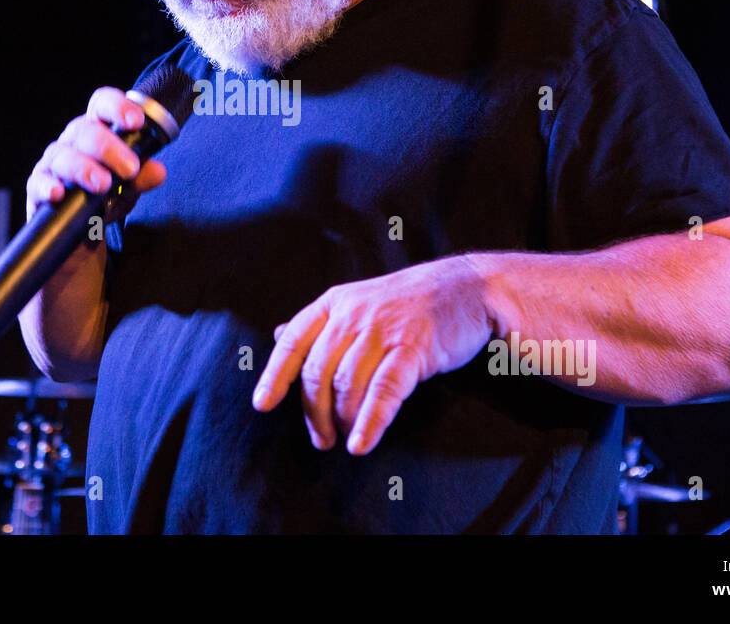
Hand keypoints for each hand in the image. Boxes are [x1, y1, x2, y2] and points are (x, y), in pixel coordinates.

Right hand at [25, 86, 167, 223]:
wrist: (82, 228)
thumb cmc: (107, 194)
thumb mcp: (129, 186)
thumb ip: (142, 176)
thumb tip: (157, 171)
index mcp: (98, 129)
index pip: (102, 105)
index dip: (118, 107)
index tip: (136, 122)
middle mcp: (73, 140)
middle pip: (86, 131)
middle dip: (110, 148)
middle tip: (130, 169)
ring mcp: (53, 162)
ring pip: (64, 156)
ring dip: (85, 169)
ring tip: (104, 185)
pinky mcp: (38, 187)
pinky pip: (39, 183)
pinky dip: (47, 187)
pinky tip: (58, 193)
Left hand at [252, 257, 494, 454]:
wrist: (467, 287)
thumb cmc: (410, 301)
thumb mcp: (358, 301)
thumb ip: (321, 322)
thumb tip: (279, 333)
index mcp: (334, 303)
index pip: (293, 341)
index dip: (274, 375)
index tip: (262, 404)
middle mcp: (353, 315)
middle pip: (318, 372)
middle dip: (314, 412)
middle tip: (321, 439)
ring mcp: (381, 331)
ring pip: (346, 385)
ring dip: (342, 420)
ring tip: (344, 440)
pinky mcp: (412, 349)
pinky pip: (383, 392)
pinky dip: (369, 421)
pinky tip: (361, 442)